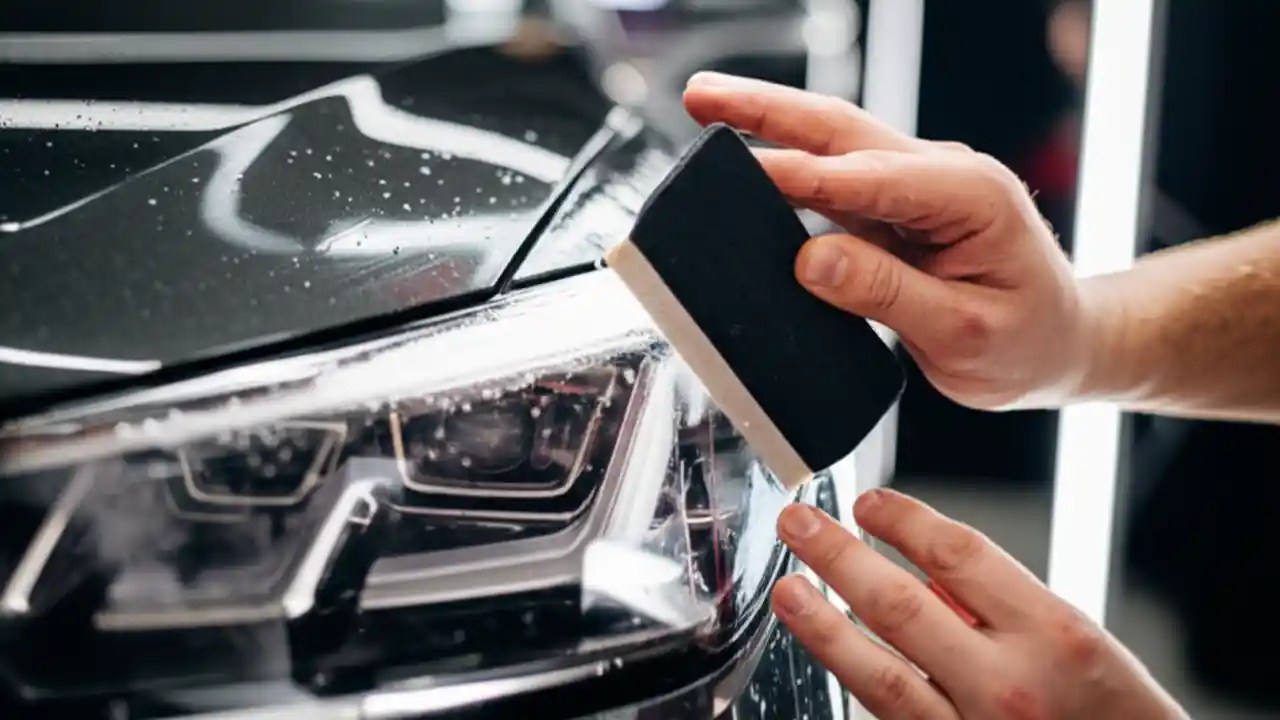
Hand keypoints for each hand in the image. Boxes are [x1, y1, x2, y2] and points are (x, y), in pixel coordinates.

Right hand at [683, 72, 1090, 409]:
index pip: (870, 177)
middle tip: (701, 95)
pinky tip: (748, 161)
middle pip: (842, 130)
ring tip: (707, 107)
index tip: (745, 170)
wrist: (1062, 343)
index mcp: (971, 196)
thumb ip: (889, 296)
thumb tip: (810, 262)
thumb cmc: (1028, 341)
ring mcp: (916, 187)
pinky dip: (787, 165)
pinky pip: (833, 180)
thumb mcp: (966, 333)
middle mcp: (943, 175)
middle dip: (767, 110)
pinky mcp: (895, 206)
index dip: (802, 174)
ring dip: (769, 124)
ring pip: (832, 143)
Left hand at [773, 490, 1187, 719]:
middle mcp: (1010, 687)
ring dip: (822, 627)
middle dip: (838, 556)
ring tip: (788, 590)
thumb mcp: (1077, 641)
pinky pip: (891, 719)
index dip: (902, 520)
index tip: (868, 502)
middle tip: (799, 524)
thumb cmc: (1113, 714)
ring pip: (879, 676)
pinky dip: (855, 684)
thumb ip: (999, 604)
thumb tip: (920, 572)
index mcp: (1052, 634)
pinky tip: (828, 656)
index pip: (958, 554)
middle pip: (901, 606)